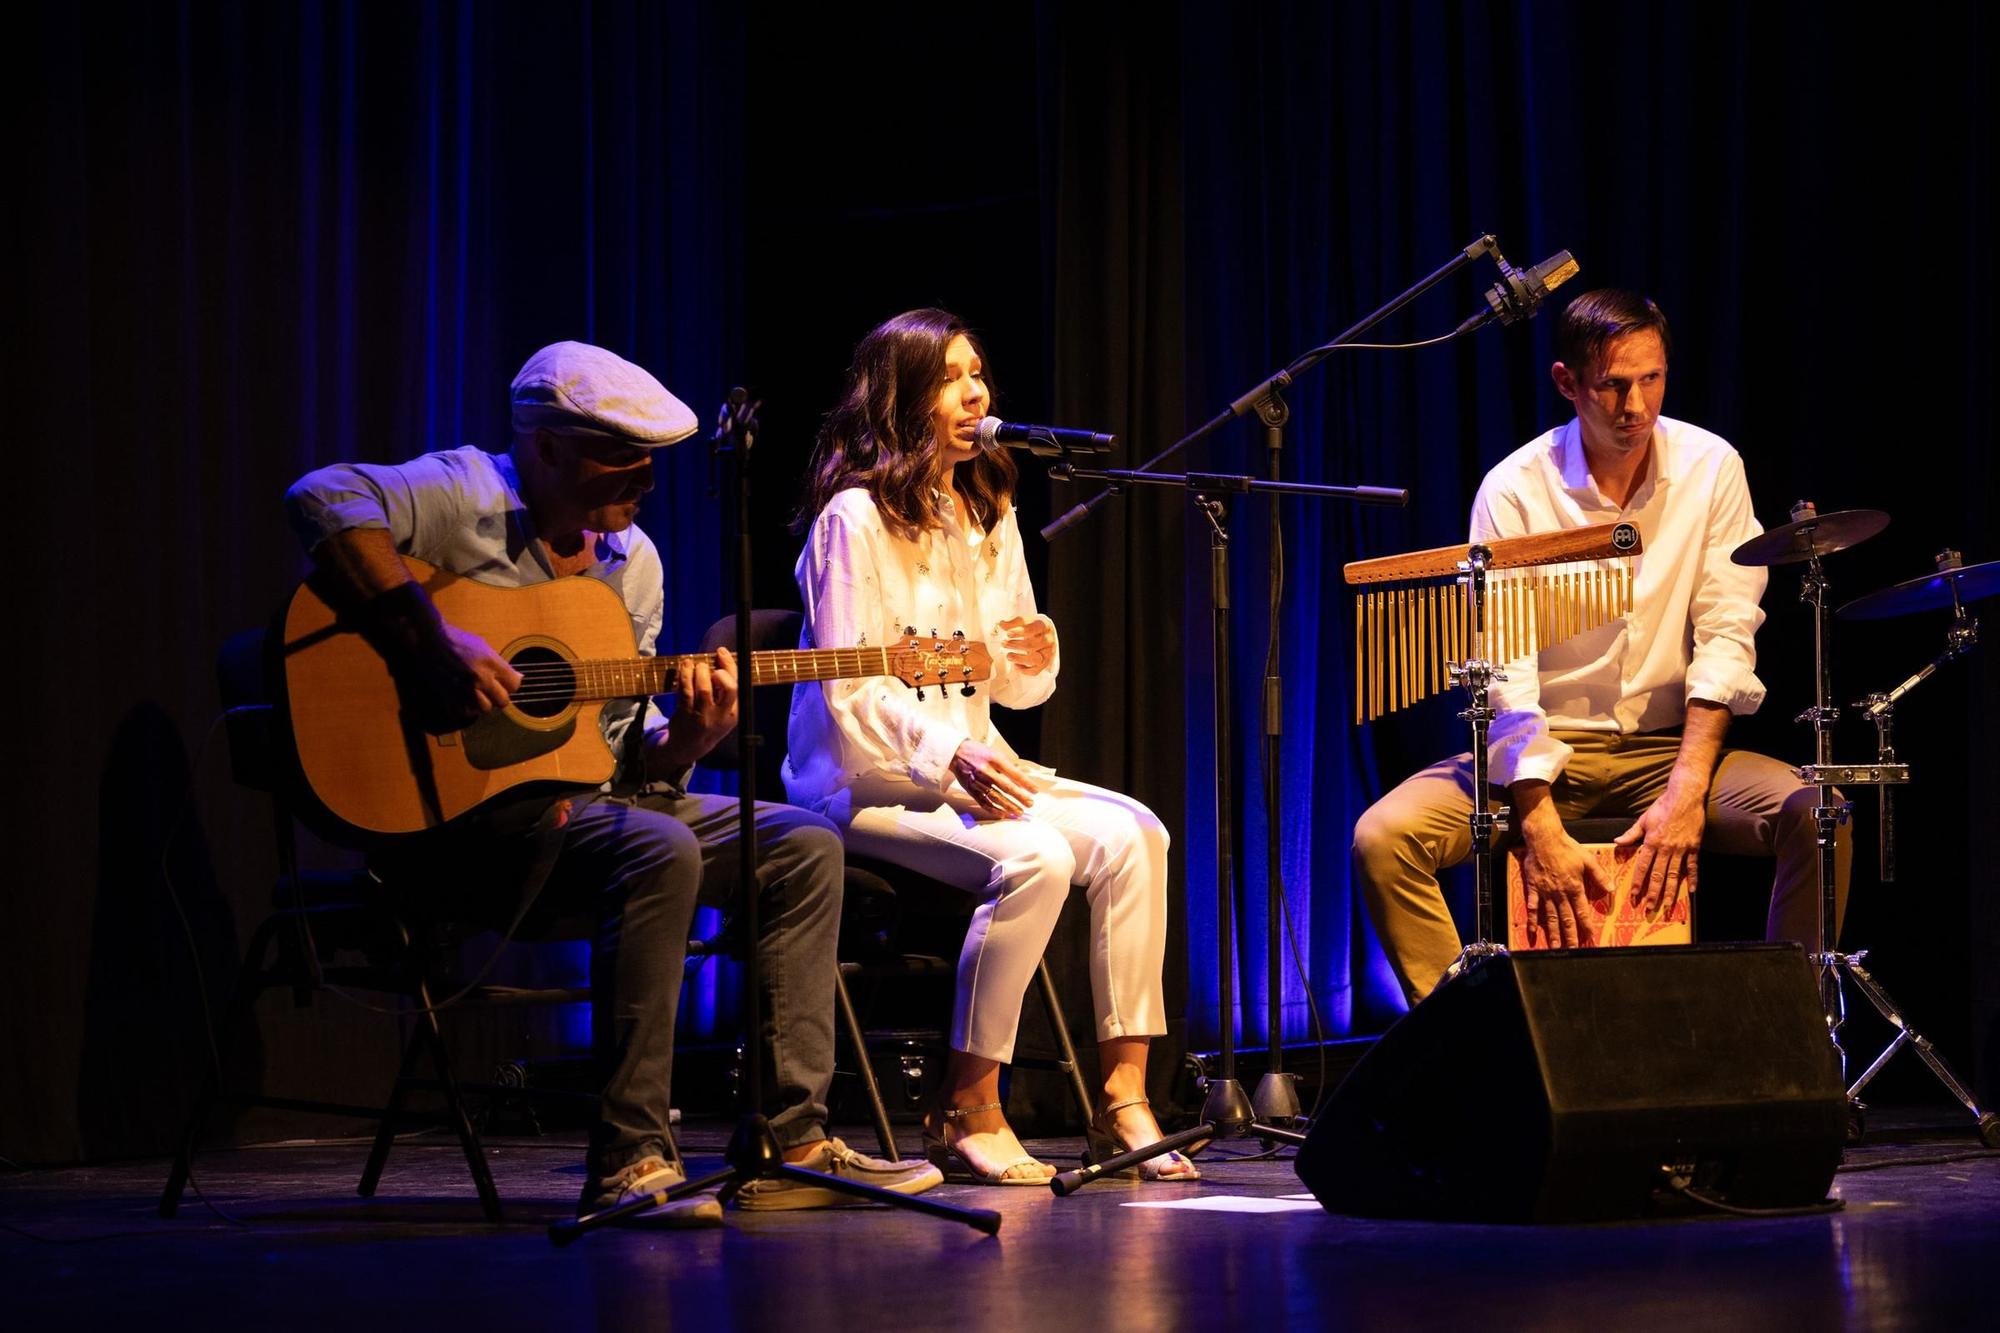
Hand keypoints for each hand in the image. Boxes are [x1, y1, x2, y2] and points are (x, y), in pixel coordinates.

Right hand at [440, 620, 522, 714]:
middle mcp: (480, 677)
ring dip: (484, 703)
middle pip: (502, 701)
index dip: (511, 684)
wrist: (431, 639)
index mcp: (490, 663)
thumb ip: (501, 664)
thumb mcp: (484, 646)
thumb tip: (519, 678)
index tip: (505, 682)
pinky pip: (465, 711)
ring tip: (479, 695)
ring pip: (485, 709)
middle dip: (500, 696)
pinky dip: (468, 708)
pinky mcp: (450, 694)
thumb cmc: (459, 640)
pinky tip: (466, 699)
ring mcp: (465, 688)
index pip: (514, 685)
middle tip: (493, 690)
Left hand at [653, 647, 739, 767]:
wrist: (689, 747)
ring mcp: (703, 716)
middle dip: (721, 671)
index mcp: (734, 712)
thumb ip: (725, 690)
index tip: (721, 652)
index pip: (738, 685)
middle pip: (729, 688)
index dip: (730, 665)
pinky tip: (685, 667)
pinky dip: (685, 675)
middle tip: (711, 667)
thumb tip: (721, 658)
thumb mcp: (724, 712)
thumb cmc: (708, 721)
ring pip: (704, 688)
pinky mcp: (686, 714)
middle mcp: (721, 715)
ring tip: (695, 665)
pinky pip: (686, 691)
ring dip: (699, 671)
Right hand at [949, 740, 1039, 818]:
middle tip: (1030, 804)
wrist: (956, 752)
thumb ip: (1008, 766)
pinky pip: (983, 802)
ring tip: (1019, 812)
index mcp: (994, 759)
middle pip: (1005, 786)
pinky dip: (993, 809)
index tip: (1035, 791)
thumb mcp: (996, 754)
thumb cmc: (980, 753)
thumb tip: (1022, 781)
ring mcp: (977, 781)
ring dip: (1008, 806)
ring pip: (995, 796)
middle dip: (1019, 796)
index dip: (1026, 783)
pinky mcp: (971, 789)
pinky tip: (1002, 814)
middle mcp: (986, 770)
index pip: (1013, 772)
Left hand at [997, 616, 1053, 674]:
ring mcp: (1048, 652)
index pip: (1031, 629)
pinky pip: (1036, 670)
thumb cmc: (1032, 626)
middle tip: (1003, 644)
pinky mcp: (1046, 663)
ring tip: (1008, 656)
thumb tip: (1001, 624)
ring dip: (1019, 659)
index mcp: (1043, 625)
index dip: (1019, 632)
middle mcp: (1048, 639)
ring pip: (1035, 659)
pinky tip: (1015, 666)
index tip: (1008, 634)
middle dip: (1015, 645)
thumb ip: (1012, 622)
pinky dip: (1024, 670)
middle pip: (1031, 645)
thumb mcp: (1024, 621)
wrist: (1044, 634)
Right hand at [1518, 824, 1612, 947]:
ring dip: (1553, 933)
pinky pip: (1533, 908)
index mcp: (1575, 888)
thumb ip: (1600, 875)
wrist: (1544, 839)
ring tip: (1555, 947)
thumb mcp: (1588, 859)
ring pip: (1550, 917)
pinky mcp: (1534, 889)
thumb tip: (1612, 889)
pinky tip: (1532, 932)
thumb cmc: (1567, 847)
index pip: (1582, 912)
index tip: (1590, 938)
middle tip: (1573, 950)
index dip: (1586, 926)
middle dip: (1570, 936)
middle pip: (1566, 919)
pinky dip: (1532, 920)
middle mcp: (1560, 894)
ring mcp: (1546, 893)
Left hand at [1615, 784, 1705, 917]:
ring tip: (1668, 905)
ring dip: (1671, 891)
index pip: (1642, 867)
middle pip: (1658, 875)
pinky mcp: (1694, 847)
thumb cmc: (1663, 806)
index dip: (1638, 882)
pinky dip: (1693, 879)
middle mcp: (1666, 848)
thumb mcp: (1644, 819)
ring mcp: (1682, 849)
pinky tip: (1692, 891)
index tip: (1634, 896)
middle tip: (1649, 908)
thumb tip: (1617, 842)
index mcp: (1651, 842)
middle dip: (1653, 893)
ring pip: (1675, 875)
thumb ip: (1632, 834)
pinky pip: (1693, 866)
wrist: (1685, 796)